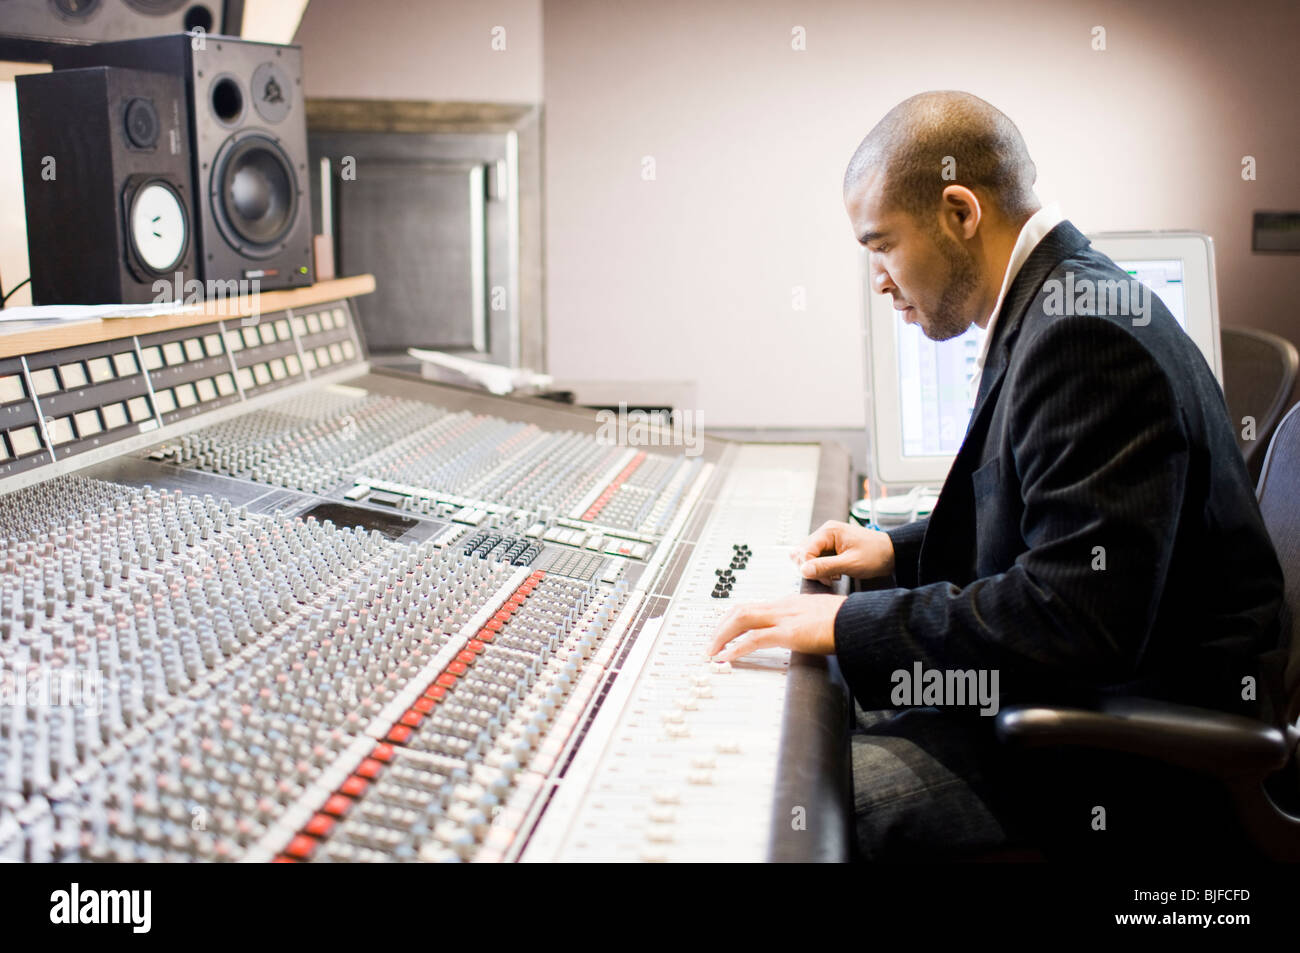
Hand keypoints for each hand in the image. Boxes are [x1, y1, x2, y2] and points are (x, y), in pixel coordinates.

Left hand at [706, 592, 846, 662]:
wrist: (860, 619)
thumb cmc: (848, 620)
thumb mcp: (823, 617)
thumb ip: (809, 623)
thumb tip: (806, 633)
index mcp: (790, 603)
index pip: (755, 607)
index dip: (735, 618)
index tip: (726, 630)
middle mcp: (783, 607)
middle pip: (741, 610)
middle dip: (722, 626)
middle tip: (711, 643)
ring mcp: (784, 618)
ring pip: (742, 620)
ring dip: (723, 636)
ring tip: (712, 651)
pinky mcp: (789, 633)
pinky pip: (754, 640)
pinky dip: (736, 648)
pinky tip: (727, 657)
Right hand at [790, 520, 894, 582]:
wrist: (891, 553)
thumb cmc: (875, 555)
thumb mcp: (850, 563)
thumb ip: (826, 567)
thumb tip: (803, 570)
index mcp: (828, 531)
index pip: (804, 550)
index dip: (808, 566)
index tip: (822, 578)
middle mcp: (825, 533)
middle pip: (802, 552)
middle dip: (811, 568)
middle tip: (828, 578)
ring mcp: (827, 540)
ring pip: (808, 557)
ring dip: (816, 569)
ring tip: (833, 575)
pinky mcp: (831, 547)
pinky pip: (817, 559)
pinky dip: (822, 568)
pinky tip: (835, 573)